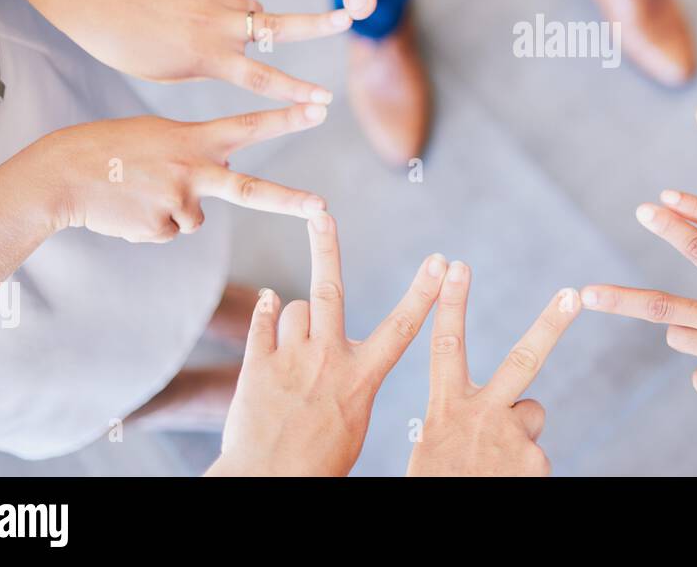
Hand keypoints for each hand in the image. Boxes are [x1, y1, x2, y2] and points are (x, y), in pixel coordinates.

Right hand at [39, 103, 328, 240]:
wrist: (63, 174)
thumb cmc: (111, 149)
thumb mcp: (160, 135)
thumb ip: (197, 151)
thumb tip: (225, 174)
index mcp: (194, 139)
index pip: (250, 125)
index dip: (287, 118)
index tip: (321, 108)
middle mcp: (193, 169)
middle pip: (251, 190)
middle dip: (290, 200)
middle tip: (323, 207)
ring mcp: (178, 201)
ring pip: (197, 219)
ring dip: (173, 211)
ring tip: (140, 192)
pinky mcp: (161, 228)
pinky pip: (169, 232)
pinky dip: (152, 224)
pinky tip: (129, 208)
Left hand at [58, 0, 349, 102]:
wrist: (92, 2)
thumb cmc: (130, 49)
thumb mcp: (175, 69)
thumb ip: (218, 54)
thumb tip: (251, 34)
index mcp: (208, 57)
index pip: (264, 78)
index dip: (298, 91)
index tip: (326, 100)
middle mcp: (216, 23)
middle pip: (280, 26)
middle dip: (318, 24)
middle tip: (350, 16)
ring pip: (250, 7)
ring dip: (247, 19)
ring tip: (202, 27)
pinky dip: (212, 1)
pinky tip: (178, 6)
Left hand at [208, 214, 446, 475]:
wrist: (267, 486)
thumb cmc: (317, 467)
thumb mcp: (353, 425)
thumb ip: (353, 386)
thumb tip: (351, 366)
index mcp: (361, 378)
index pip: (402, 327)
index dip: (425, 293)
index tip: (440, 262)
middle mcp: (327, 359)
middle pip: (329, 288)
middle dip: (327, 245)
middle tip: (321, 211)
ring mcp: (289, 359)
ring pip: (295, 308)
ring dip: (299, 315)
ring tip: (299, 339)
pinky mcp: (255, 367)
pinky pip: (262, 322)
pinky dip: (267, 311)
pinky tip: (269, 304)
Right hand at [407, 262, 579, 475]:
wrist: (448, 531)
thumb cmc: (440, 484)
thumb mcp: (439, 446)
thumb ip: (469, 418)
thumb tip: (509, 411)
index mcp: (445, 409)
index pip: (446, 346)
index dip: (451, 304)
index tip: (454, 266)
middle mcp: (481, 416)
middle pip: (522, 358)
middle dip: (550, 324)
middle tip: (572, 294)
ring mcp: (512, 439)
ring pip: (531, 415)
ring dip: (520, 432)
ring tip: (493, 463)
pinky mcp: (534, 464)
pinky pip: (536, 455)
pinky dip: (523, 469)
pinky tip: (503, 481)